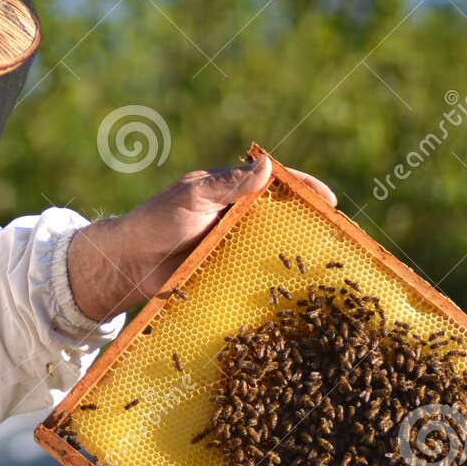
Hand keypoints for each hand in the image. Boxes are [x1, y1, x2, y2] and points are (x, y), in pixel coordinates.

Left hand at [67, 156, 335, 322]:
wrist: (129, 263)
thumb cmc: (156, 220)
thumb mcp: (192, 196)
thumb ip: (227, 185)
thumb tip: (268, 166)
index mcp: (233, 193)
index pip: (276, 186)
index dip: (304, 191)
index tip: (327, 201)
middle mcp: (239, 220)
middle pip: (283, 220)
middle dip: (310, 227)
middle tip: (337, 239)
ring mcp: (235, 249)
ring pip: (274, 251)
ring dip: (297, 260)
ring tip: (325, 271)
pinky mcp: (227, 276)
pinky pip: (255, 279)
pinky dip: (273, 285)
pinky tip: (293, 299)